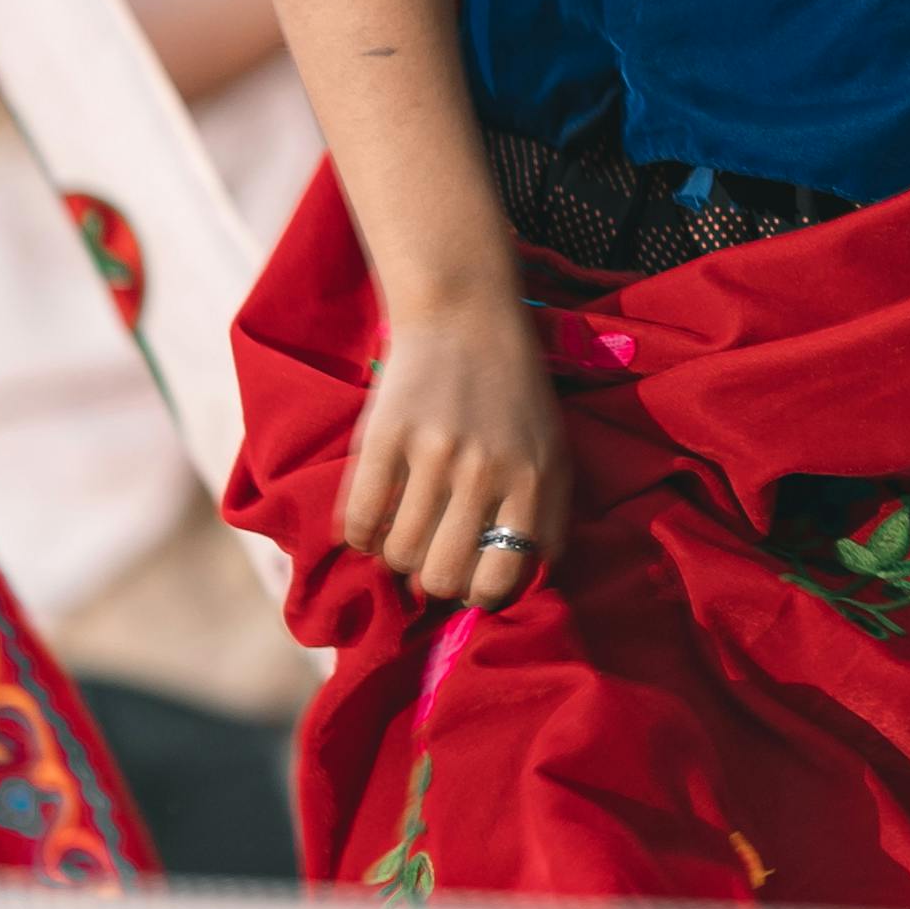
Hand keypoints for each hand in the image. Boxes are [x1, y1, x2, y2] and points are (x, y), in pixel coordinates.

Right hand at [345, 285, 570, 606]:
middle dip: (434, 578)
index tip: (469, 576)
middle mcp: (487, 472)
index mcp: (535, 481)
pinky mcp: (385, 437)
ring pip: (398, 555)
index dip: (479, 592)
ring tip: (404, 530)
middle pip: (442, 577)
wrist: (465, 316)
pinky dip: (358, 535)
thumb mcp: (552, 451)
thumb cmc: (514, 393)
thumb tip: (514, 585)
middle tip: (432, 554)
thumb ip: (544, 517)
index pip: (501, 580)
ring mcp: (433, 454)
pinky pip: (356, 522)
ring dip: (395, 554)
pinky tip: (371, 519)